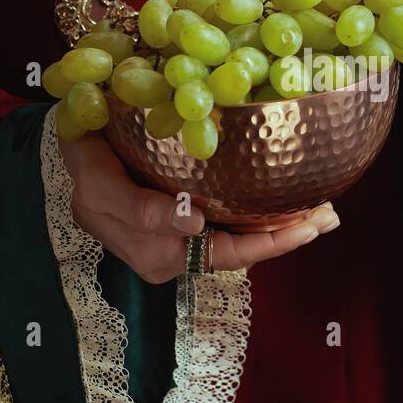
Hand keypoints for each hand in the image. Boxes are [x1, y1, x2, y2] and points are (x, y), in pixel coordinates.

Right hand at [59, 131, 338, 282]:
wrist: (71, 147)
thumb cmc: (83, 165)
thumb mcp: (101, 188)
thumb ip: (141, 210)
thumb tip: (193, 225)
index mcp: (158, 256)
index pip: (227, 254)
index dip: (271, 243)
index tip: (306, 226)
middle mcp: (175, 254)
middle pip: (241, 251)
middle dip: (287, 236)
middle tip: (330, 215)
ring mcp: (181, 238)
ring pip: (239, 238)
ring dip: (282, 225)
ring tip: (323, 211)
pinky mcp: (184, 217)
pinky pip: (229, 221)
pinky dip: (262, 212)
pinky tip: (291, 198)